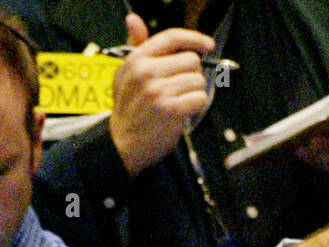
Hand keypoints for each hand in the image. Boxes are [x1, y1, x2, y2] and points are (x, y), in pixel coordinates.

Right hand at [108, 14, 213, 177]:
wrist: (121, 145)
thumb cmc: (127, 110)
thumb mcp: (125, 74)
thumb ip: (135, 46)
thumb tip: (133, 19)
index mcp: (136, 60)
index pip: (171, 37)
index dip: (194, 38)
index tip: (207, 45)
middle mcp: (147, 72)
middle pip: (191, 60)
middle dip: (191, 75)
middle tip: (178, 89)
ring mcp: (159, 91)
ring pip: (198, 80)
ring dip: (193, 92)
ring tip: (177, 103)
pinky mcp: (171, 109)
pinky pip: (199, 98)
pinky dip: (195, 107)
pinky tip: (182, 112)